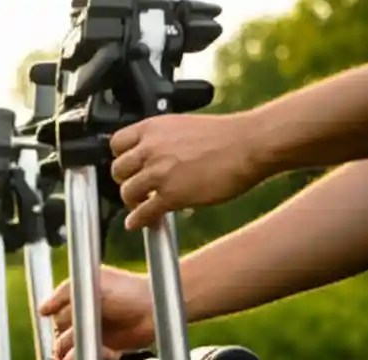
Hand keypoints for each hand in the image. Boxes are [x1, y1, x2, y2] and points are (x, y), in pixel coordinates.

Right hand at [39, 266, 154, 359]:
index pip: (57, 318)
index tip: (64, 331)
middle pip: (62, 338)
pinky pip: (89, 359)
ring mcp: (94, 334)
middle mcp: (83, 317)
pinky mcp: (106, 348)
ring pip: (72, 352)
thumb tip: (42, 310)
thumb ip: (63, 294)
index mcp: (77, 300)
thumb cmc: (127, 290)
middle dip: (61, 349)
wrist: (155, 307)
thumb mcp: (92, 283)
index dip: (59, 325)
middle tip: (64, 355)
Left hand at [110, 112, 270, 230]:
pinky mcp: (170, 194)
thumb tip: (153, 157)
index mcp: (153, 127)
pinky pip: (143, 212)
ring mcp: (159, 172)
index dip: (122, 158)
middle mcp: (151, 148)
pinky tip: (137, 224)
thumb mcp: (184, 127)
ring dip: (132, 202)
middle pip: (118, 170)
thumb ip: (163, 140)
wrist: (250, 144)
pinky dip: (137, 221)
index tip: (128, 167)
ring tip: (142, 206)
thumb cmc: (226, 137)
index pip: (117, 143)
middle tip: (137, 188)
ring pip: (127, 192)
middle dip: (125, 181)